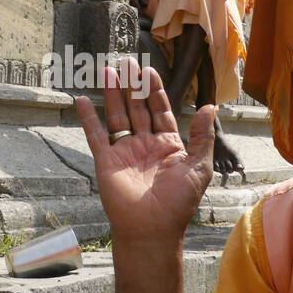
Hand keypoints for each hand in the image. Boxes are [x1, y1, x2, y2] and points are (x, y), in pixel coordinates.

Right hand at [74, 58, 214, 247]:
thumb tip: (210, 107)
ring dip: (112, 94)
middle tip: (127, 62)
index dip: (155, 91)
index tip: (150, 71)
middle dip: (133, 86)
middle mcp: (145, 145)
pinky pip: (96, 136)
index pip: (161, 111)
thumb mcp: (198, 167)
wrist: (152, 230)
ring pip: (117, 116)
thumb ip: (202, 137)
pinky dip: (88, 118)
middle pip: (138, 108)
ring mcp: (125, 152)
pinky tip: (82, 100)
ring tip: (108, 70)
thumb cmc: (179, 203)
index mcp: (169, 146)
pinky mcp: (107, 161)